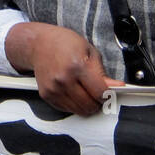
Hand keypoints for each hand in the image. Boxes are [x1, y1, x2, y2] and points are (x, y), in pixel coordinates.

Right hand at [8, 23, 122, 115]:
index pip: (99, 92)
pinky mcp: (46, 95)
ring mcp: (53, 89)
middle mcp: (63, 79)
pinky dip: (73, 104)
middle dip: (97, 102)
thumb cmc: (64, 44)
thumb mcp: (89, 51)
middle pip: (89, 105)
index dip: (107, 94)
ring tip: (85, 91)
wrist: (39, 44)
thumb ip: (102, 72)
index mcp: (77, 66)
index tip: (108, 92)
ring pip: (78, 111)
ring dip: (85, 105)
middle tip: (97, 93)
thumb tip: (116, 87)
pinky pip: (66, 109)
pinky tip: (73, 91)